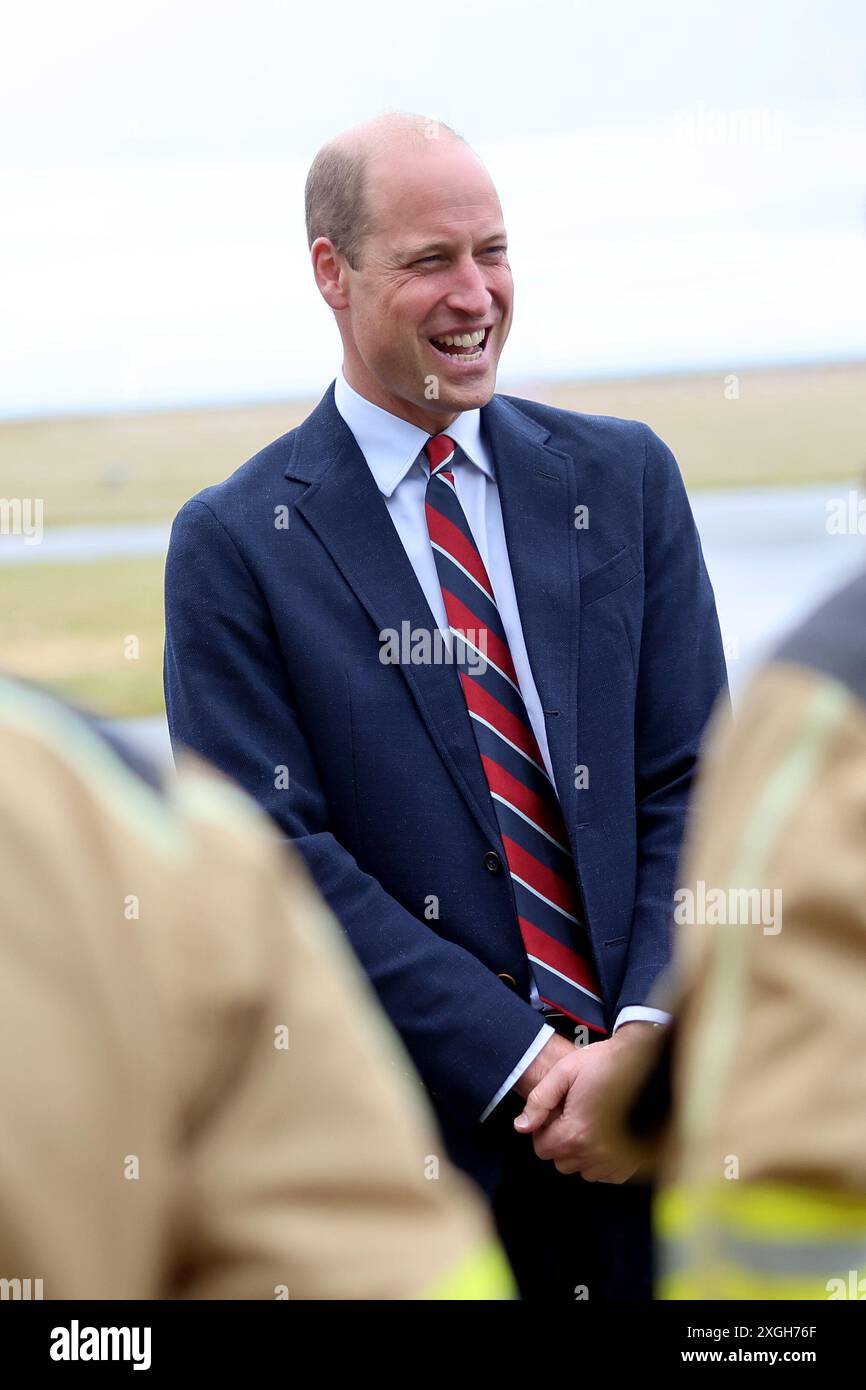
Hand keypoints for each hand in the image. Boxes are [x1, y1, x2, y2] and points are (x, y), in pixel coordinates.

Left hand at [513, 1024, 654, 1179]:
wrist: (642, 1062)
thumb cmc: (603, 1063)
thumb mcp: (564, 1072)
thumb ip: (539, 1100)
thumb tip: (522, 1127)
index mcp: (577, 1130)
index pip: (542, 1149)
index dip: (543, 1130)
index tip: (555, 1113)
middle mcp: (597, 1152)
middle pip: (561, 1162)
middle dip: (561, 1141)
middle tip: (572, 1116)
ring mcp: (617, 1160)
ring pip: (583, 1170)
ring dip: (581, 1153)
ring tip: (590, 1124)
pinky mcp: (631, 1162)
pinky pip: (606, 1175)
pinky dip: (601, 1160)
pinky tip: (605, 1136)